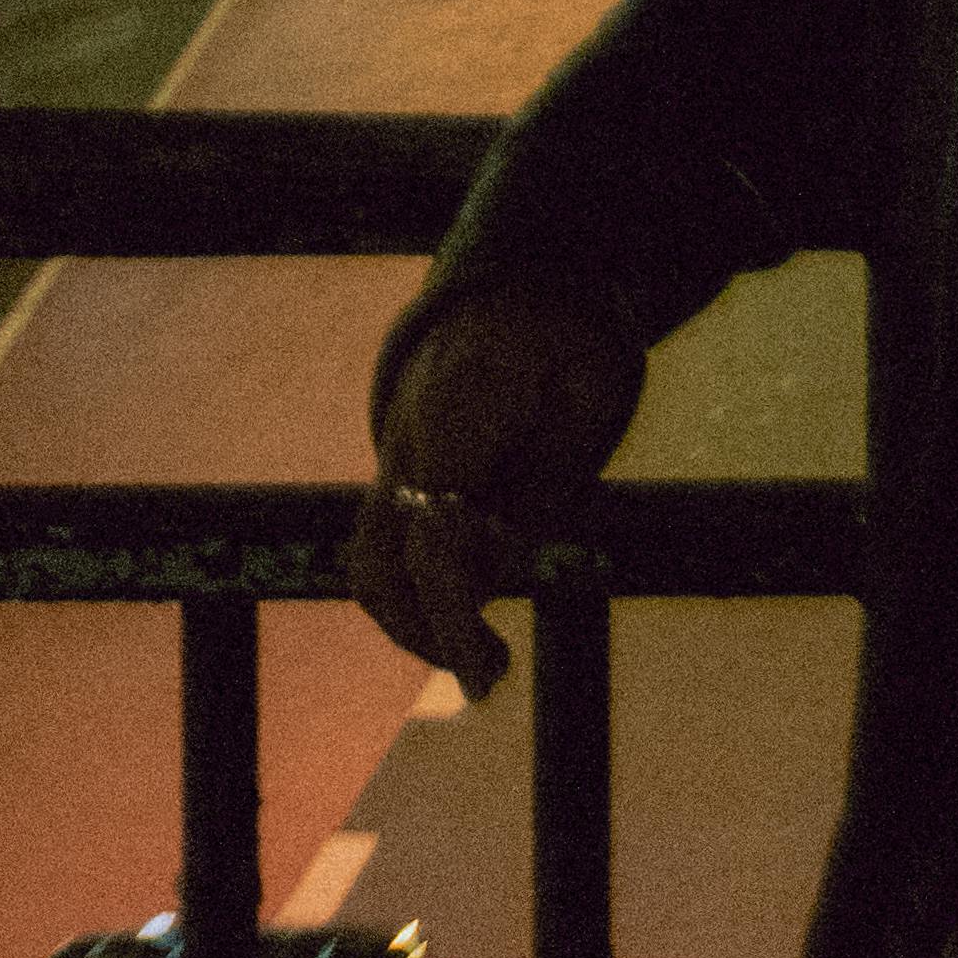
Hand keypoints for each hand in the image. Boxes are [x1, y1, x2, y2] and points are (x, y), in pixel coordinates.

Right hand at [345, 285, 639, 699]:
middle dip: (425, 629)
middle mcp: (405, 435)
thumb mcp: (588, 398)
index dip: (450, 612)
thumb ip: (545, 483)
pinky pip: (383, 542)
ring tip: (484, 657)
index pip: (433, 536)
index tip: (482, 674)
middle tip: (490, 676)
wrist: (525, 280)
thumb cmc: (570, 344)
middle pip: (379, 559)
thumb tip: (496, 562)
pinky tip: (471, 609)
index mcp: (455, 411)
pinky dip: (414, 589)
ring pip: (369, 557)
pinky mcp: (397, 466)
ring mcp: (392, 450)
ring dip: (413, 618)